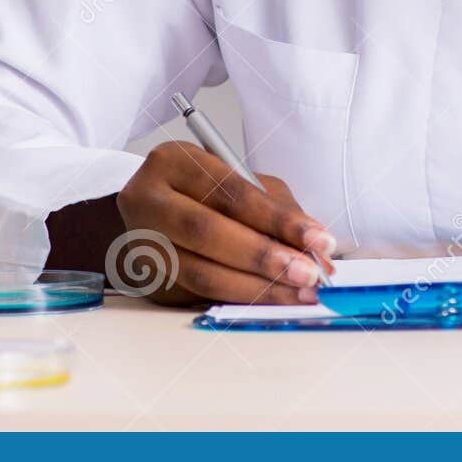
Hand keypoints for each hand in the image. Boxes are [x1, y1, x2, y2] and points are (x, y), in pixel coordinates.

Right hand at [115, 141, 335, 306]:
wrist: (150, 216)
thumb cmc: (203, 192)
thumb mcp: (240, 181)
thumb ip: (278, 209)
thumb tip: (318, 251)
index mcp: (173, 162)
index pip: (231, 192)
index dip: (278, 219)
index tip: (319, 240)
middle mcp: (148, 201)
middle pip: (208, 232)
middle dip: (266, 256)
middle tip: (309, 273)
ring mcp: (141, 244)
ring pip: (202, 273)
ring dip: (258, 287)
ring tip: (298, 293)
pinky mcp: (148, 281)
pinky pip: (199, 295)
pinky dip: (241, 298)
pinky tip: (271, 300)